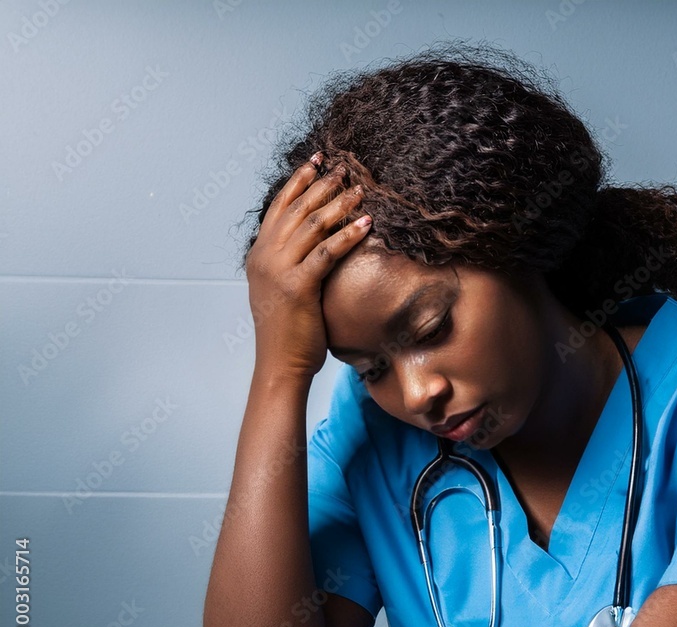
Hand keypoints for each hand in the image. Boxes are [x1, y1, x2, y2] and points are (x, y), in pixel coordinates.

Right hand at [244, 153, 371, 379]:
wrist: (280, 364)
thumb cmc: (288, 331)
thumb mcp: (282, 289)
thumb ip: (290, 264)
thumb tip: (315, 244)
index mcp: (259, 255)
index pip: (278, 207)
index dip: (297, 180)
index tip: (316, 160)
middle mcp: (265, 257)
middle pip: (296, 209)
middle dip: (321, 186)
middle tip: (344, 169)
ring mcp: (278, 271)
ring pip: (311, 225)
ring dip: (338, 205)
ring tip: (360, 190)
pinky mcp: (297, 286)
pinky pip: (327, 252)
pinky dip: (348, 235)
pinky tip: (367, 223)